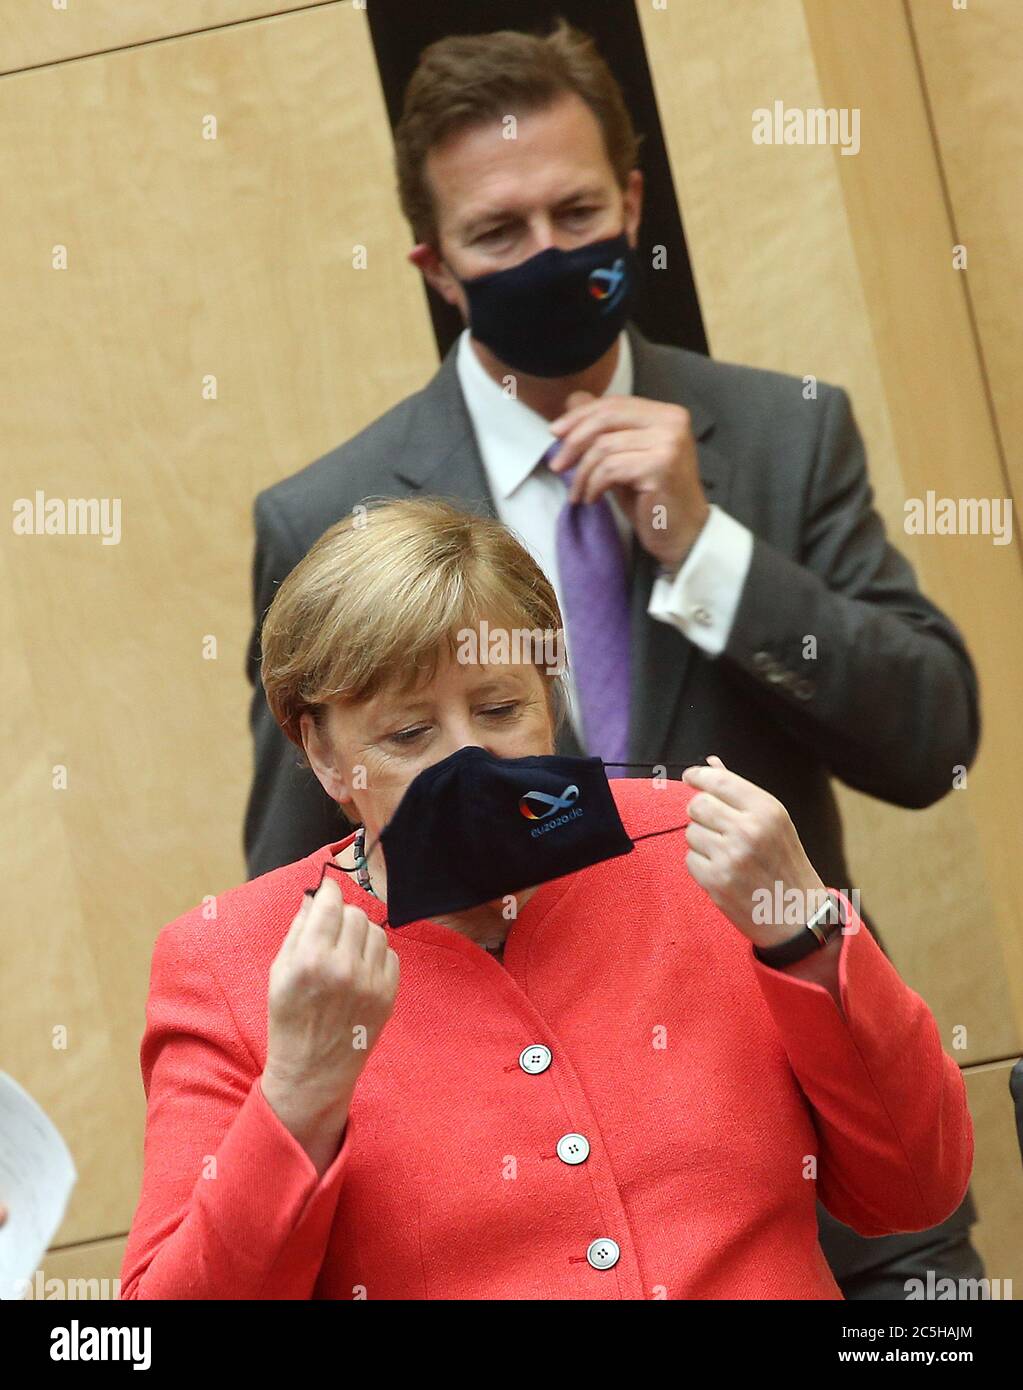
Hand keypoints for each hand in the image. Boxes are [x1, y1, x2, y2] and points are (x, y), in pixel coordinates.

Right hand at [262, 878, 398, 1130]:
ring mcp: (370, 982)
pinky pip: (390, 954)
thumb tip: (314, 897)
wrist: (313, 1072)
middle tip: (332, 929)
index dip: (328, 893)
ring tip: (345, 952)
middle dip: (343, 915)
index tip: (327, 893)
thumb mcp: (279, 974)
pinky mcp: (388, 995)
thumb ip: (297, 931)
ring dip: (361, 934)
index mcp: (311, 960)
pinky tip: (359, 969)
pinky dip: (375, 954)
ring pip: (376, 931)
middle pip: (356, 914)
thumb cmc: (290, 1020)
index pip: (331, 904)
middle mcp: (344, 967)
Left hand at [548, 390, 709, 569]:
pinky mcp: (660, 467)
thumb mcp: (623, 457)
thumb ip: (604, 429)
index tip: (554, 433)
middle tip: (557, 465)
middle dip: (574, 441)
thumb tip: (573, 398)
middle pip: (606, 418)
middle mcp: (672, 422)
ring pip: (604, 446)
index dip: (579, 416)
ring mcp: (669, 443)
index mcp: (666, 414)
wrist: (683, 534)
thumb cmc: (653, 498)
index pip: (614, 404)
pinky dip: (594, 485)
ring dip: (582, 473)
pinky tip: (593, 499)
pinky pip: (610, 469)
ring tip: (578, 493)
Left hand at [681, 756, 827, 949]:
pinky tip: (723, 872)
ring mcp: (730, 857)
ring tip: (727, 855)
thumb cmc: (786, 866)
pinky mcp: (716, 881)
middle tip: (717, 827)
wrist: (797, 917)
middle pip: (697, 804)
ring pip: (690, 832)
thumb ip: (740, 793)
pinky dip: (701, 865)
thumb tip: (710, 763)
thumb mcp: (775, 823)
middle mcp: (749, 830)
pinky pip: (689, 859)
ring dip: (702, 842)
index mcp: (767, 810)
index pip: (718, 781)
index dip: (698, 776)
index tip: (691, 777)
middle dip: (701, 813)